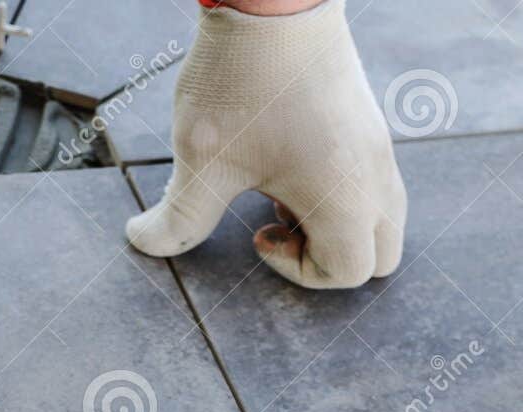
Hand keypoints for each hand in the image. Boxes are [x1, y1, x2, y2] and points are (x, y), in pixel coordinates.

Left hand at [126, 0, 405, 288]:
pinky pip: (371, 180)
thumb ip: (177, 218)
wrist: (273, 0)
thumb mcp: (202, 161)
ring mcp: (377, 146)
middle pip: (380, 255)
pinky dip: (337, 191)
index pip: (350, 272)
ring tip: (278, 190)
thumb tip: (142, 243)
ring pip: (380, 216)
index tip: (258, 233)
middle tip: (276, 223)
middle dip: (330, 258)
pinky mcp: (367, 122)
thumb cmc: (240, 83)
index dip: (300, 273)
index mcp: (344, 197)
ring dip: (333, 224)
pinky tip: (285, 159)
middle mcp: (375, 176)